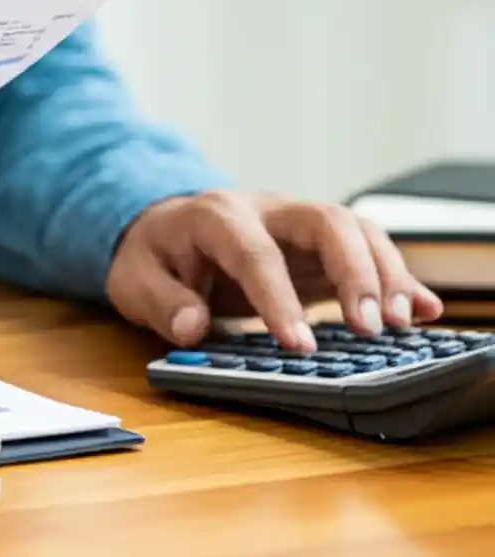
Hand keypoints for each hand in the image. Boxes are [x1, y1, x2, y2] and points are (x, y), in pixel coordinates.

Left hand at [105, 190, 442, 351]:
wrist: (161, 229)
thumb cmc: (150, 255)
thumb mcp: (133, 280)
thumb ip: (161, 302)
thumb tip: (192, 327)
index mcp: (217, 216)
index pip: (256, 254)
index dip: (279, 299)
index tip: (299, 345)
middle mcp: (267, 211)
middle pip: (327, 223)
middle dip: (355, 273)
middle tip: (373, 327)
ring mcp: (297, 225)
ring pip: (357, 231)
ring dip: (385, 275)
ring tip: (400, 325)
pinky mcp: (317, 247)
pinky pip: (365, 251)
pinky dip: (397, 278)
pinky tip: (424, 309)